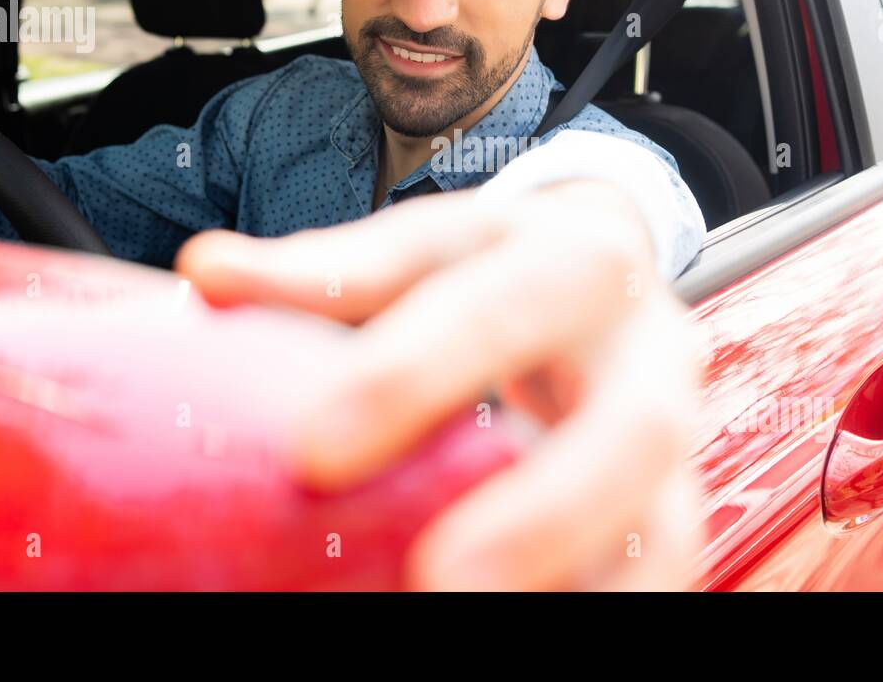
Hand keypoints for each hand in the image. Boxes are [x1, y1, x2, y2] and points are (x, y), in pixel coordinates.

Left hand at [175, 180, 702, 590]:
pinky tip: (519, 636)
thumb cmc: (497, 266)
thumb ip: (326, 268)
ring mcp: (677, 438)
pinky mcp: (674, 506)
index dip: (412, 377)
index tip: (312, 452)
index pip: (501, 309)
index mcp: (578, 262)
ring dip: (575, 584)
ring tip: (470, 626)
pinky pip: (657, 572)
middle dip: (541, 513)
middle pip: (629, 432)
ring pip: (665, 528)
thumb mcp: (425, 246)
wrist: (605, 274)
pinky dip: (603, 610)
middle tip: (436, 579)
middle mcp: (650, 352)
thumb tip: (205, 273)